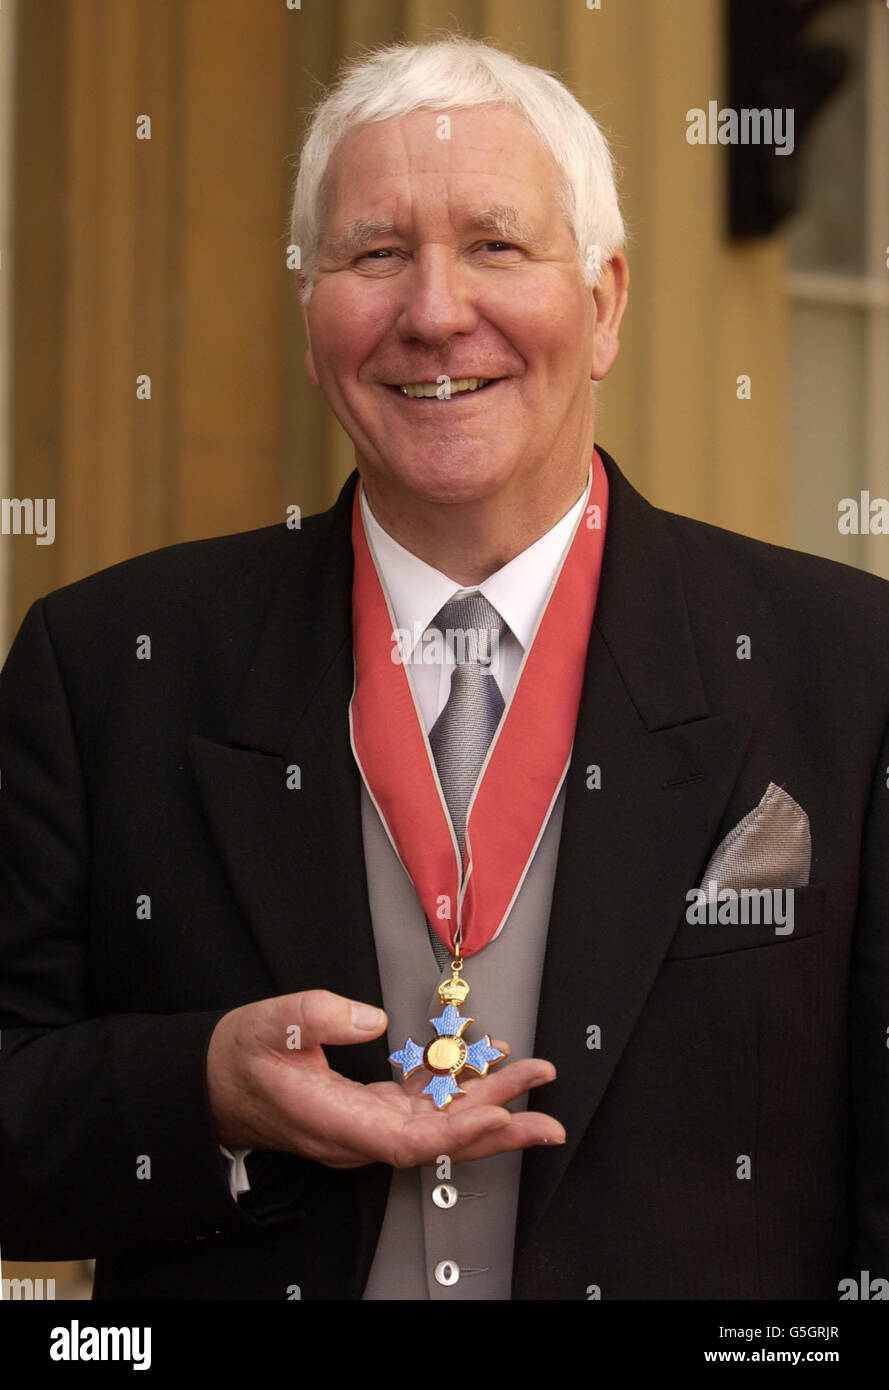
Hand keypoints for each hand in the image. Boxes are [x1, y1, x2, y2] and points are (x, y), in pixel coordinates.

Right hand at [206, 988, 564, 1167]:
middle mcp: (358, 1134)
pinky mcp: (369, 1111)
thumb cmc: (240, 1058)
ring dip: (488, 1108)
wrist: (214, 1082)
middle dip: (498, 1126)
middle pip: (439, 1140)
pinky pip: (423, 1109)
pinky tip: (483, 1074)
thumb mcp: (273, 1024)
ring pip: (437, 1126)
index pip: (410, 1139)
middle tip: (546, 1113)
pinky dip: (457, 1093)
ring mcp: (365, 1126)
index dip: (460, 1129)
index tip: (502, 1114)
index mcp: (336, 1121)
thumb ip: (322, 1017)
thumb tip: (371, 1019)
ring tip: (531, 1088)